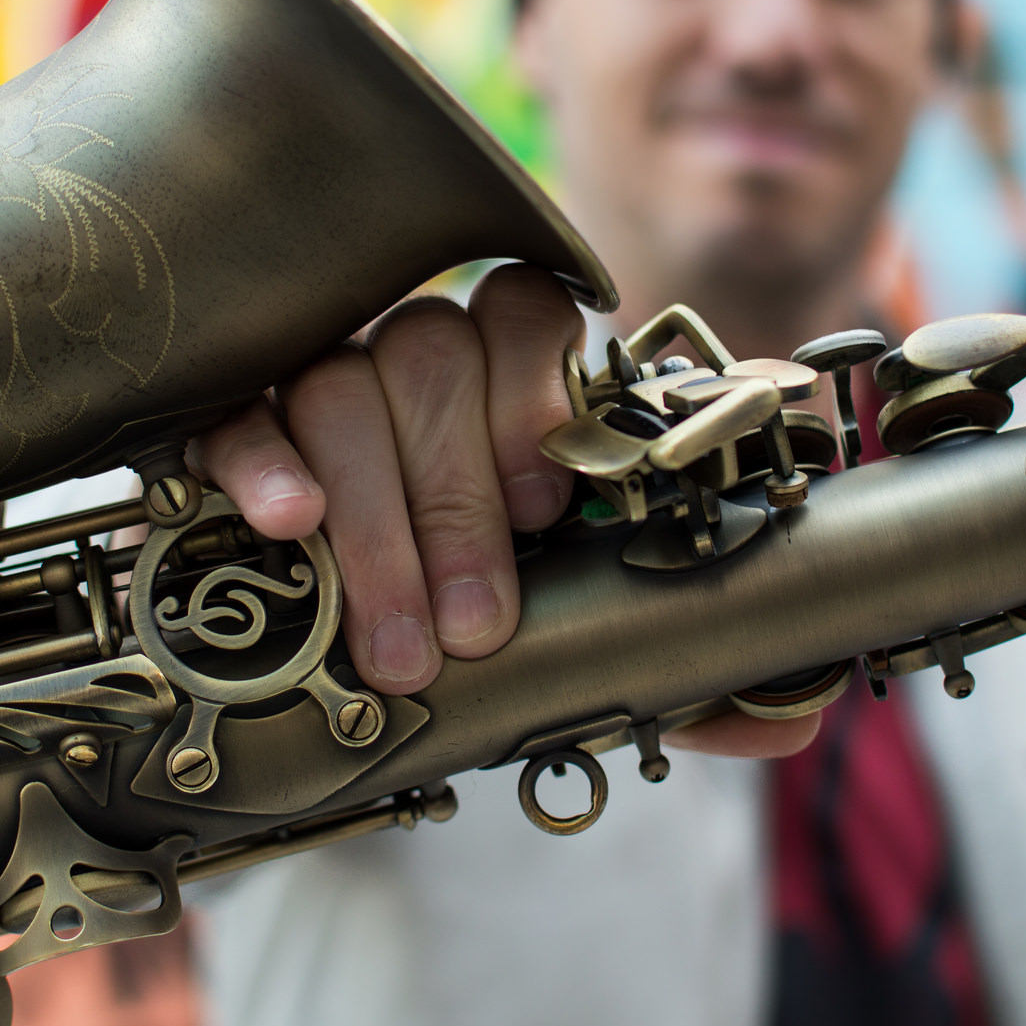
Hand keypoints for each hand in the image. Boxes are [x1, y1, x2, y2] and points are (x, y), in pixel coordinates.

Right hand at [191, 263, 818, 758]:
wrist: (390, 653)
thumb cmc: (509, 618)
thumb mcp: (600, 628)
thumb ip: (690, 654)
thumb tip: (788, 716)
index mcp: (514, 375)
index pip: (524, 310)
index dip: (535, 391)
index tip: (549, 503)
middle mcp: (419, 360)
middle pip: (430, 359)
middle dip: (455, 502)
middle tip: (474, 630)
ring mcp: (323, 384)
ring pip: (340, 388)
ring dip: (375, 522)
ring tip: (396, 648)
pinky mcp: (240, 428)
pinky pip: (237, 415)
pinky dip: (261, 465)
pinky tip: (288, 528)